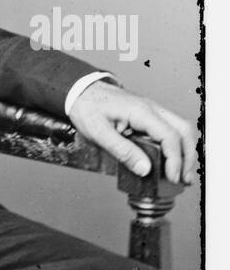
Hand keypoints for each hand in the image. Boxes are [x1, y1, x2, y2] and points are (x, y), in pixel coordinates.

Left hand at [68, 81, 196, 185]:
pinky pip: (170, 128)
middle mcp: (151, 108)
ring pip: (181, 128)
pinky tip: (170, 159)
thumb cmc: (87, 107)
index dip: (174, 160)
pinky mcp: (149, 115)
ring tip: (181, 173)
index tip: (172, 177)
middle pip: (184, 130)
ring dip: (185, 151)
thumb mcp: (99, 132)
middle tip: (183, 178)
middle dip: (188, 156)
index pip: (169, 136)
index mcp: (140, 111)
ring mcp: (152, 110)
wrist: (81, 91)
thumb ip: (122, 151)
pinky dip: (176, 145)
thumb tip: (144, 169)